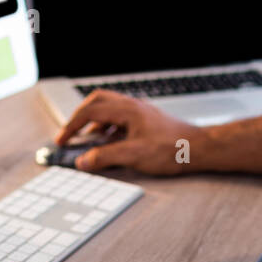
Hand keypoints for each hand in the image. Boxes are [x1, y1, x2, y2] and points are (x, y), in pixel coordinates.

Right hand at [54, 89, 204, 175]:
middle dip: (80, 116)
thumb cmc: (173, 149)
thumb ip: (106, 157)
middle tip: (70, 133)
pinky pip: (119, 119)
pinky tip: (110, 144)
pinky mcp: (145, 121)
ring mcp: (139, 113)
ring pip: (109, 109)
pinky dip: (108, 128)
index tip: (62, 139)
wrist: (198, 148)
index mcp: (127, 110)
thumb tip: (83, 160)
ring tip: (88, 141)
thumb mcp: (134, 156)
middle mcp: (132, 106)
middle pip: (97, 101)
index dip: (72, 124)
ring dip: (94, 122)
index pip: (91, 110)